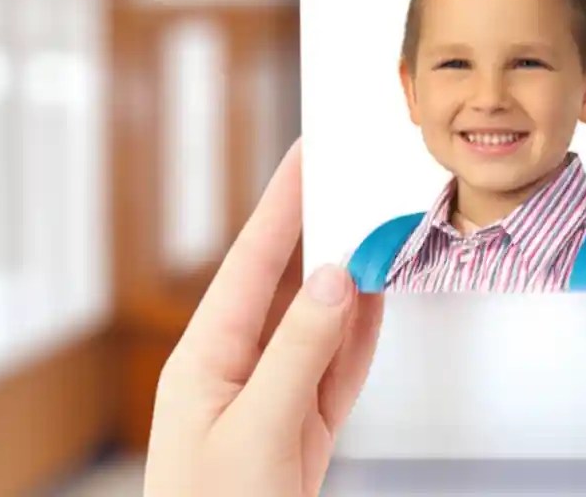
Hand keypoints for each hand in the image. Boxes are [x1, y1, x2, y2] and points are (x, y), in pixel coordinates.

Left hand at [144, 140, 383, 496]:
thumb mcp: (256, 430)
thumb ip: (298, 353)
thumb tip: (332, 278)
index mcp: (205, 359)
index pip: (248, 264)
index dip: (280, 205)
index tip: (305, 155)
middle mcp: (238, 368)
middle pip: (288, 285)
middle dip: (321, 233)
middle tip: (356, 182)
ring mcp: (275, 397)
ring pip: (321, 324)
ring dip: (351, 281)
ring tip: (380, 230)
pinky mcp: (305, 427)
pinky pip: (340, 369)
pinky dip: (362, 335)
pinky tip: (379, 301)